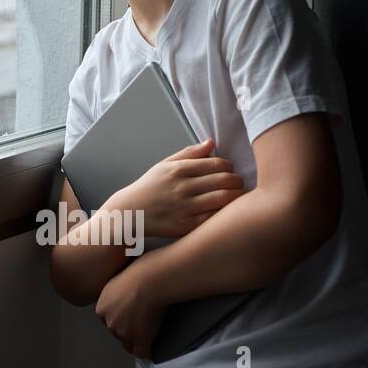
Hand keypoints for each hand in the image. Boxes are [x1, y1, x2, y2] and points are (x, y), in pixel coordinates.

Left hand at [96, 262, 165, 358]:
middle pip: (117, 333)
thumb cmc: (135, 277)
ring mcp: (124, 333)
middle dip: (127, 330)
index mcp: (101, 310)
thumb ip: (111, 298)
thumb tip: (118, 302)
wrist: (149, 282)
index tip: (129, 316)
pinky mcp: (139, 339)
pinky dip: (147, 351)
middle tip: (140, 322)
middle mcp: (109, 323)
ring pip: (128, 344)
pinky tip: (151, 347)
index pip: (108, 322)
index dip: (120, 320)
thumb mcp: (113, 285)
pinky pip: (141, 353)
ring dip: (136, 340)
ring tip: (147, 334)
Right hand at [107, 137, 244, 238]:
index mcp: (178, 170)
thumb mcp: (164, 165)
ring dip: (236, 196)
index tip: (228, 170)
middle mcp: (182, 187)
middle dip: (237, 181)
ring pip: (224, 199)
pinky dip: (225, 213)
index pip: (216, 164)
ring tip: (236, 196)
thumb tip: (211, 143)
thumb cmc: (149, 188)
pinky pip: (215, 218)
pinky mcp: (186, 225)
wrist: (130, 213)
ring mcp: (185, 207)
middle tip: (237, 183)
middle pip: (224, 180)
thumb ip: (189, 154)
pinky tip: (225, 211)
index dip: (228, 166)